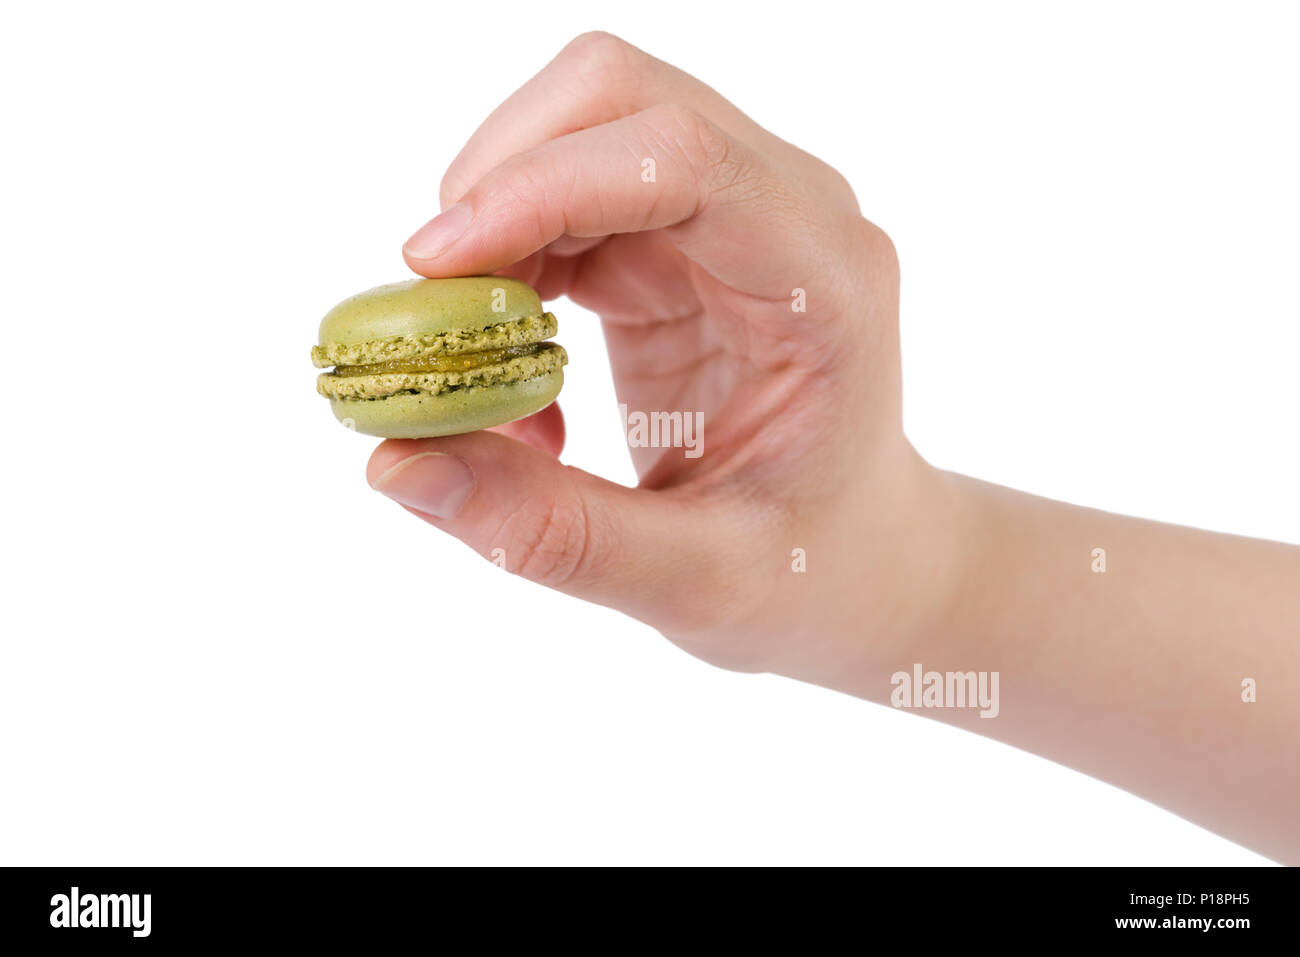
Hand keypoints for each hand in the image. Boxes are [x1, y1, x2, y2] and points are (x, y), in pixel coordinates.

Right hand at [368, 32, 949, 677]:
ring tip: (482, 369)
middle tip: (437, 316)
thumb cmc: (809, 571)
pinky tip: (519, 373)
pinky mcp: (677, 236)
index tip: (430, 265)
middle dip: (496, 182)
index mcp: (823, 283)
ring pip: (573, 131)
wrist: (858, 555)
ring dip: (490, 229)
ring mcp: (731, 211)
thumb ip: (550, 532)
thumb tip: (394, 463)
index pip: (683, 158)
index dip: (543, 183)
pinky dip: (504, 265)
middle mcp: (785, 212)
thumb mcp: (692, 581)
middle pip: (615, 97)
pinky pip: (560, 198)